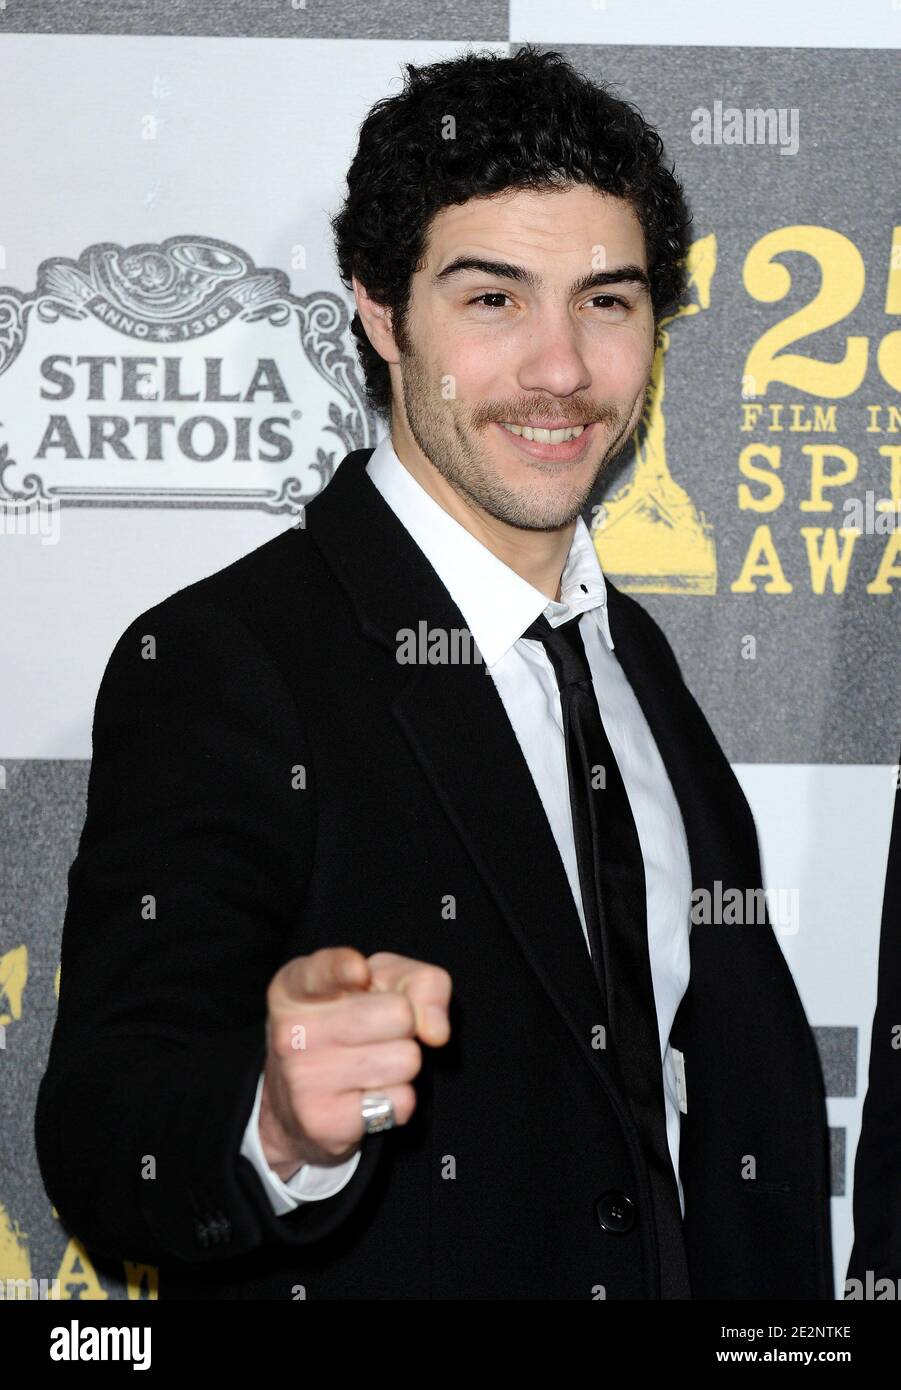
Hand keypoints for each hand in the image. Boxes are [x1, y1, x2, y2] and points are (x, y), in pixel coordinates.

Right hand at [259, 947, 451, 1179]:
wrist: (301, 1105)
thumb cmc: (350, 1024)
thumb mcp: (382, 984)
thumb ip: (422, 983)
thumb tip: (436, 1031)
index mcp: (293, 988)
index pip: (323, 971)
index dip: (345, 970)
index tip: (358, 973)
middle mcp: (289, 1032)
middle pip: (399, 1014)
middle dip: (405, 1025)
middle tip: (376, 1034)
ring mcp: (302, 1079)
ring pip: (406, 1060)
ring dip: (402, 1064)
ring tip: (370, 1065)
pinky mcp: (323, 1122)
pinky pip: (400, 1102)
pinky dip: (396, 1100)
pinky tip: (366, 1096)